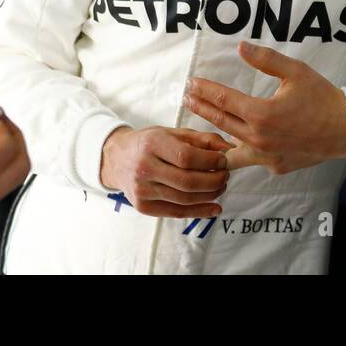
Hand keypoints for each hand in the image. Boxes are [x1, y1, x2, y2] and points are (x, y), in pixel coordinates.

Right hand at [99, 126, 231, 217]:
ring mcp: (142, 190)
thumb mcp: (171, 133)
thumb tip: (229, 148)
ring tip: (221, 187)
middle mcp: (144, 168)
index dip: (210, 161)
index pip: (186, 157)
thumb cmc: (148, 143)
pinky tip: (214, 208)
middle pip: (187, 182)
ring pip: (184, 200)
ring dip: (210, 196)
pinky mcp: (143, 207)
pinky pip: (176, 212)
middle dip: (213, 181)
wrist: (116, 159)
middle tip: (226, 176)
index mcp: (152, 144)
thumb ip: (201, 139)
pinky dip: (199, 212)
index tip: (224, 161)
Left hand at [184, 42, 345, 174]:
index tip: (191, 83)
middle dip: (200, 108)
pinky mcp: (275, 167)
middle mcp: (259, 139)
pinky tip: (231, 143)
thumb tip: (241, 46)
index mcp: (261, 114)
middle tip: (186, 98)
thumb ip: (265, 59)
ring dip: (214, 137)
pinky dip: (238, 152)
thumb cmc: (322, 97)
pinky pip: (249, 160)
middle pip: (219, 122)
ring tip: (201, 127)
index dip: (204, 90)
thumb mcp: (295, 71)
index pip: (222, 100)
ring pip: (229, 151)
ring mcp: (266, 157)